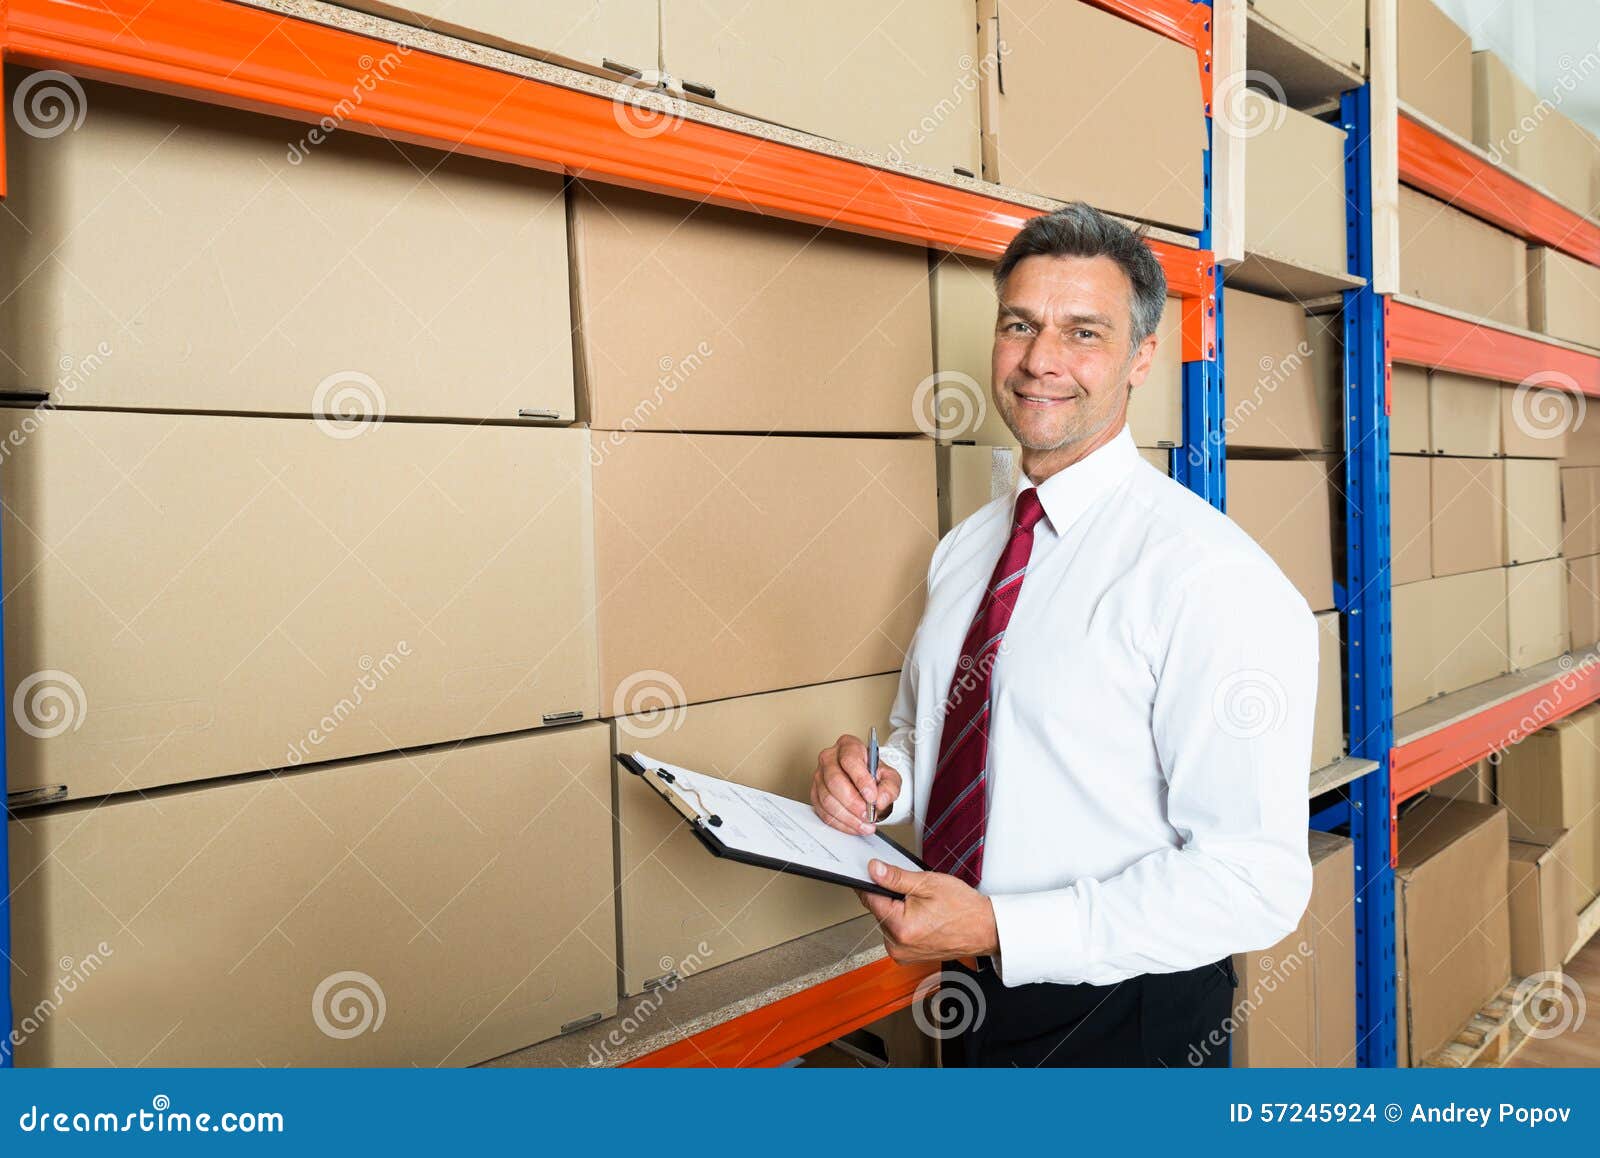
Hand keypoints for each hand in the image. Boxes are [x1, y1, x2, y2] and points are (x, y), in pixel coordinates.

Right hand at [810, 733, 901, 835]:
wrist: (865, 784)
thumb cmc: (874, 776)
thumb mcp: (890, 778)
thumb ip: (890, 787)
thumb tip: (880, 799)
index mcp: (848, 746)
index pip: (850, 760)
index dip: (861, 780)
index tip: (872, 796)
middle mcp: (829, 758)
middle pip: (834, 780)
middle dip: (852, 802)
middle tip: (867, 813)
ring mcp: (819, 776)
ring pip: (827, 798)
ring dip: (847, 816)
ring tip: (864, 823)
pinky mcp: (815, 794)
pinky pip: (823, 811)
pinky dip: (840, 823)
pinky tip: (854, 825)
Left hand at [857, 860, 999, 963]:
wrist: (984, 929)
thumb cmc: (963, 909)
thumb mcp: (928, 883)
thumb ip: (896, 877)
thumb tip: (874, 870)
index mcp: (900, 928)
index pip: (869, 898)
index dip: (873, 882)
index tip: (878, 873)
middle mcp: (897, 946)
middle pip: (878, 910)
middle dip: (890, 897)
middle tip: (915, 892)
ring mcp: (901, 954)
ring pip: (886, 921)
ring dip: (897, 910)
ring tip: (922, 906)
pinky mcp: (906, 956)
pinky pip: (895, 932)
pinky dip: (903, 922)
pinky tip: (921, 917)